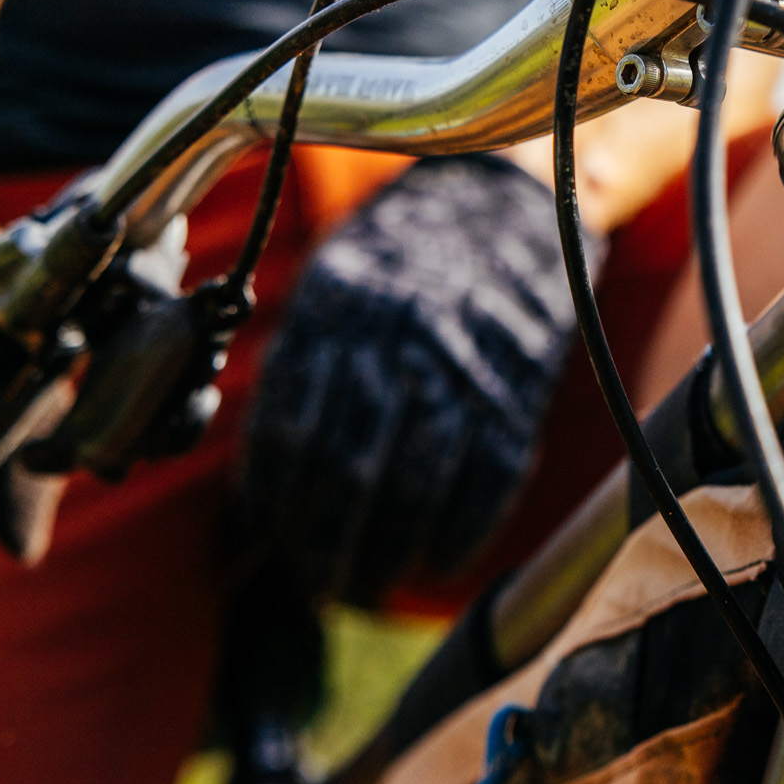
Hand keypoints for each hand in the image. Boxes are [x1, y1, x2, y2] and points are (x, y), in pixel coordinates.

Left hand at [241, 155, 597, 605]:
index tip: (262, 548)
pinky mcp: (521, 382)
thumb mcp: (338, 277)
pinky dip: (465, 530)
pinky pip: (492, 475)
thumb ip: (304, 364)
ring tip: (364, 588)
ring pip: (418, 481)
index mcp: (336, 303)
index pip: (289, 429)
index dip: (272, 503)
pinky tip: (438, 564)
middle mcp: (397, 335)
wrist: (510, 195)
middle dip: (325, 546)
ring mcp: (464, 360)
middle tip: (313, 586)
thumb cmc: (406, 250)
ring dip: (387, 552)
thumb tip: (262, 480)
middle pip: (351, 469)